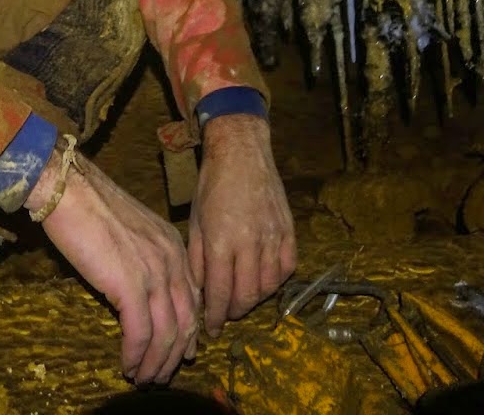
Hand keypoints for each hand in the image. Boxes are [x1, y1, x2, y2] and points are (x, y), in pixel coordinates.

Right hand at [27, 146, 199, 383]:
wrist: (71, 189)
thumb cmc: (91, 207)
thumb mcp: (132, 232)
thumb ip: (145, 259)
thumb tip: (139, 293)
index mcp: (174, 247)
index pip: (193, 299)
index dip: (189, 332)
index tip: (182, 353)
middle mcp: (172, 261)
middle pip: (186, 321)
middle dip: (175, 355)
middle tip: (162, 375)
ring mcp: (154, 273)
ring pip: (167, 333)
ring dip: (156, 363)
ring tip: (144, 379)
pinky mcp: (131, 285)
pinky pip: (141, 333)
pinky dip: (136, 355)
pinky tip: (128, 366)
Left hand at [187, 113, 295, 335]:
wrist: (241, 153)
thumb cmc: (211, 186)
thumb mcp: (194, 222)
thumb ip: (198, 260)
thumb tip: (199, 292)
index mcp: (221, 241)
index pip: (219, 292)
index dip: (214, 316)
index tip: (211, 329)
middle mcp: (249, 243)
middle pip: (246, 295)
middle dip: (233, 311)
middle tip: (225, 315)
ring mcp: (272, 236)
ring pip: (268, 286)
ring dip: (255, 300)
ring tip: (242, 300)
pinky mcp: (289, 230)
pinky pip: (287, 267)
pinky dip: (276, 281)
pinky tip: (264, 281)